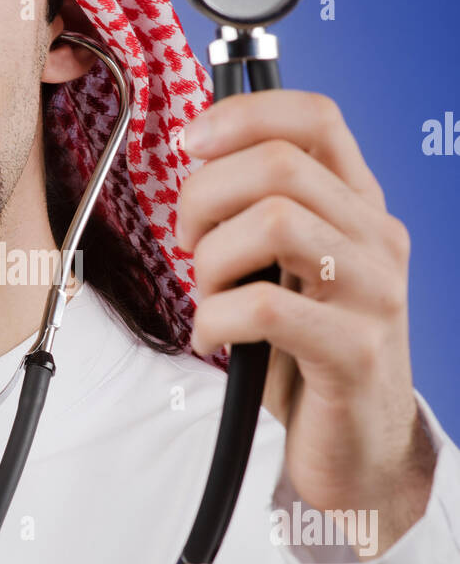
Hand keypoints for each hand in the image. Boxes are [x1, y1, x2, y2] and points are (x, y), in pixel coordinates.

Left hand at [174, 90, 436, 557]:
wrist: (359, 448)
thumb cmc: (307, 354)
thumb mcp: (286, 269)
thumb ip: (260, 213)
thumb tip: (198, 158)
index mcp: (358, 207)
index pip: (315, 117)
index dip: (242, 114)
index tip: (190, 144)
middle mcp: (375, 238)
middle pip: (280, 163)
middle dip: (206, 195)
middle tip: (189, 242)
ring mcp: (373, 293)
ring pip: (273, 223)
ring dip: (212, 258)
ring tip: (208, 295)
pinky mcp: (355, 352)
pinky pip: (264, 308)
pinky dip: (216, 319)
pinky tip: (213, 337)